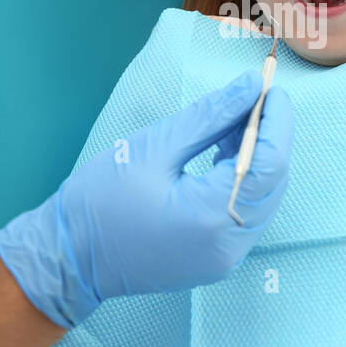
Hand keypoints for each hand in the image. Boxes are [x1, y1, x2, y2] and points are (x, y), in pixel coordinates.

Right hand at [0, 69, 294, 329]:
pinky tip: (223, 152)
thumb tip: (250, 87)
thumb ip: (210, 116)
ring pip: (263, 198)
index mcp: (211, 218)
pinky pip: (246, 214)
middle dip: (269, 135)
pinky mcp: (217, 260)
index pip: (270, 163)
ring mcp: (225, 259)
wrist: (67, 258)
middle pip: (273, 181)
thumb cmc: (99, 202)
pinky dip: (243, 180)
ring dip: (256, 157)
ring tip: (231, 120)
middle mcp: (228, 246)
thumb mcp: (154, 147)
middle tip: (250, 97)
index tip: (268, 86)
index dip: (277, 120)